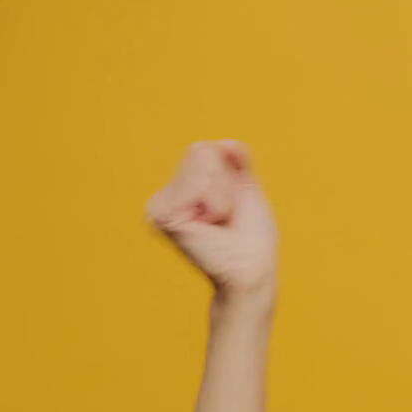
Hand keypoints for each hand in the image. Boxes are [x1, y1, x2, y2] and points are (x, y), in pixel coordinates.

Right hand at [145, 140, 277, 299]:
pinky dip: (215, 203)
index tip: (231, 207)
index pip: (204, 149)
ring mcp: (159, 205)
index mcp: (182, 189)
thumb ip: (237, 162)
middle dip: (226, 183)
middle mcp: (165, 196)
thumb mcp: (247, 189)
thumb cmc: (252, 237)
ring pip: (200, 165)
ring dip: (223, 195)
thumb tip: (227, 142)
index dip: (230, 175)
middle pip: (199, 151)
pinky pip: (198, 184)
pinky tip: (209, 226)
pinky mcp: (161, 215)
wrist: (251, 270)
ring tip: (218, 223)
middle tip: (226, 217)